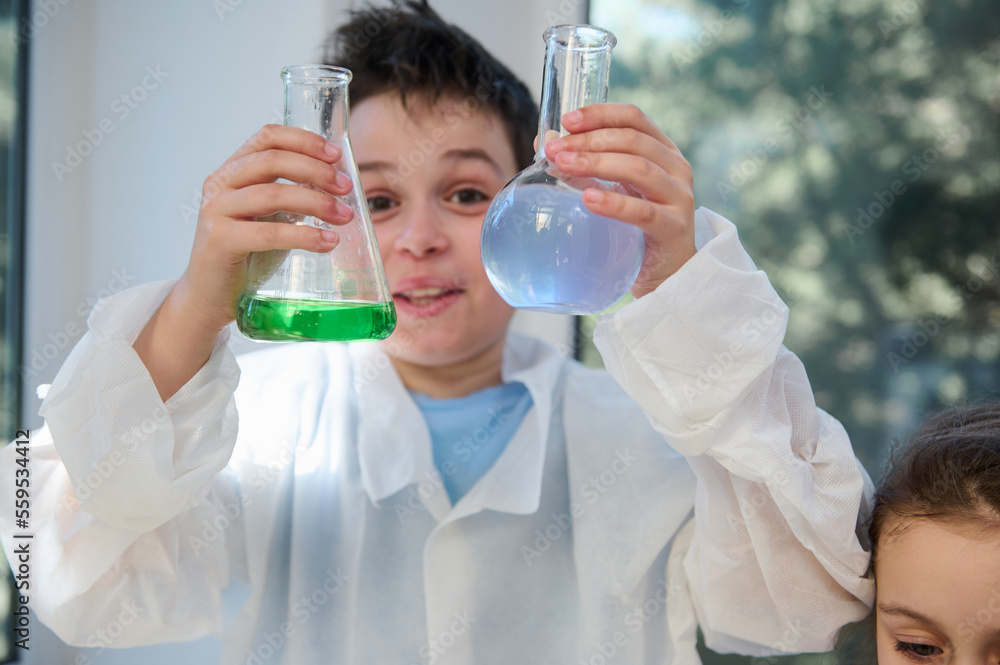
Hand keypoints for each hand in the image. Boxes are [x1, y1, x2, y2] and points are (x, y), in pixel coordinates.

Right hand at [179, 124, 355, 333]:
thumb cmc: (246, 255)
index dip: (304, 140)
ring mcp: (216, 211)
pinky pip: (269, 233)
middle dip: (316, 171)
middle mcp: (220, 185)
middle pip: (273, 161)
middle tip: (346, 187)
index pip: (267, 138)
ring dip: (316, 202)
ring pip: (272, 195)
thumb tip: (340, 186)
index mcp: (233, 171)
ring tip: (344, 216)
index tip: (336, 154)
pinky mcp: (219, 241)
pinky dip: (303, 236)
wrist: (209, 296)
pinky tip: (327, 242)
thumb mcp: (270, 217)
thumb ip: (292, 198)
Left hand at [543, 104, 695, 298]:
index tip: (567, 121)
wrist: (666, 276)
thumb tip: (545, 143)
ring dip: (597, 163)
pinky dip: (614, 203)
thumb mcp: (612, 190)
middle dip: (590, 140)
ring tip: (564, 166)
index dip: (601, 114)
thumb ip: (583, 167)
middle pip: (633, 140)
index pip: (634, 118)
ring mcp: (679, 198)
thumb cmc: (636, 229)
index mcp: (663, 151)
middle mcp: (676, 168)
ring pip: (639, 168)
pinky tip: (588, 200)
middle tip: (556, 149)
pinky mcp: (674, 228)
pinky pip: (643, 212)